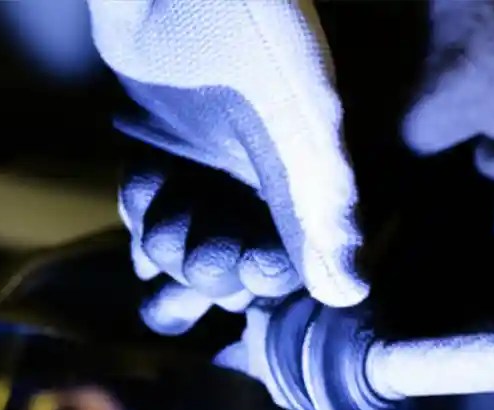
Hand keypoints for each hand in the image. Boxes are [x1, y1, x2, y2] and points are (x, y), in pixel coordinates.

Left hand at [87, 0, 368, 334]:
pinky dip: (141, 208)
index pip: (290, 261)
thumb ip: (323, 206)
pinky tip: (146, 184)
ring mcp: (208, 163)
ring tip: (161, 209)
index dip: (265, 275)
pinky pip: (149, 206)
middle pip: (232, 262)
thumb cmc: (247, 31)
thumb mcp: (300, 119)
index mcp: (306, 176)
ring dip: (166, 242)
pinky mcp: (160, 143)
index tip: (248, 260)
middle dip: (207, 268)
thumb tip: (351, 294)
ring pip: (186, 241)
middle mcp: (261, 176)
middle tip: (191, 245)